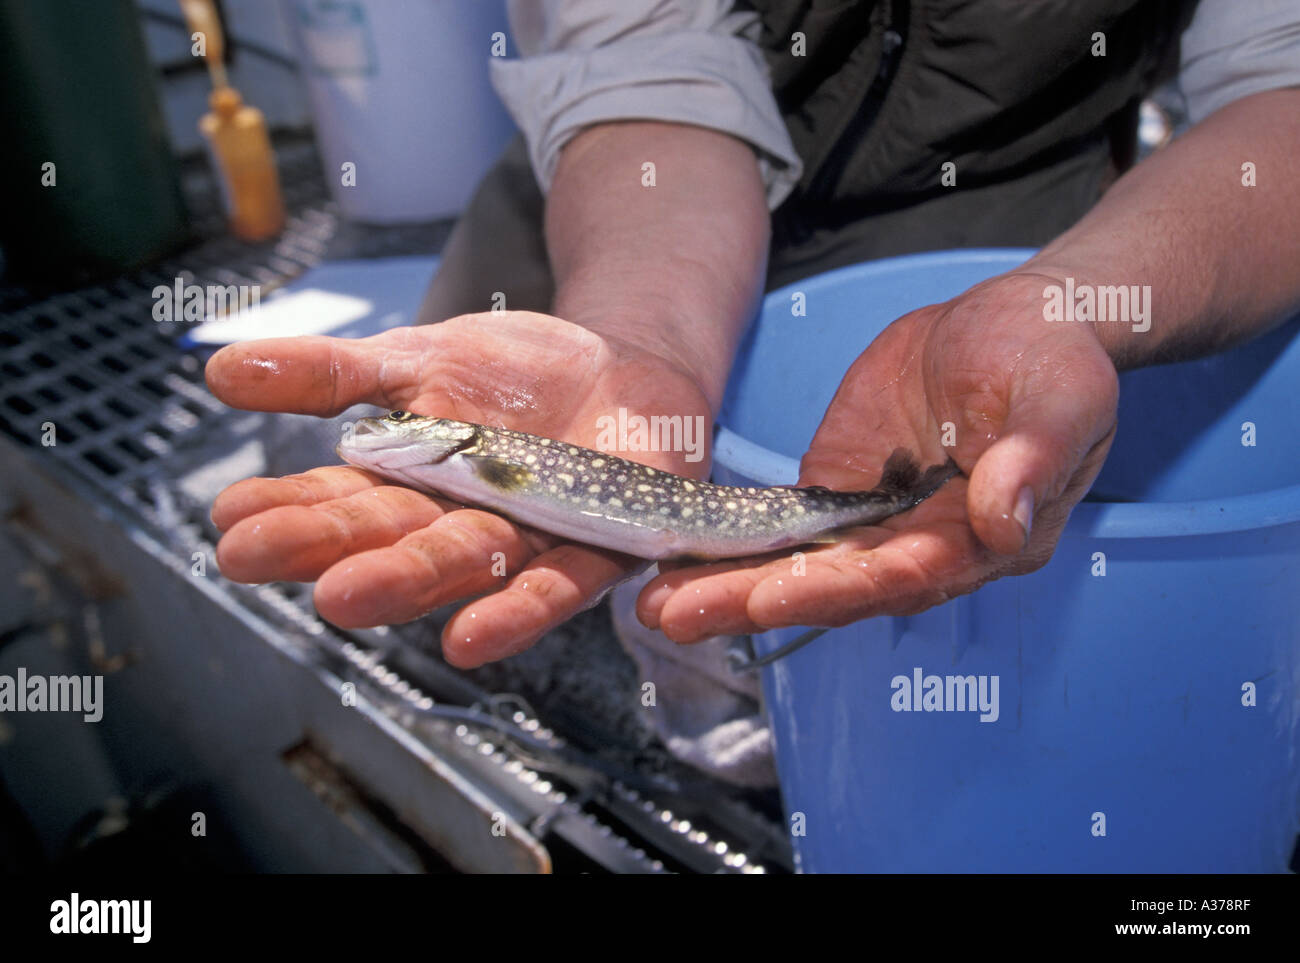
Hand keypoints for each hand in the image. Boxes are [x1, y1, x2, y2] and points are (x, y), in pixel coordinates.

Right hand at [205, 312, 711, 666]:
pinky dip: (522, 608)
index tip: (227, 517)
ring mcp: (530, 540)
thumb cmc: (514, 372)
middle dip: (327, 552)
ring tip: (343, 598)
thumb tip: (220, 370)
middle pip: (391, 543)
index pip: (339, 504)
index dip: (286, 512)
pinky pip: (561, 583)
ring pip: (465, 566)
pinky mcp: (603, 545)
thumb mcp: (416, 358)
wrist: (623, 360)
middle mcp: (461, 525)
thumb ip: (332, 375)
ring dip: (406, 584)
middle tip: (249, 558)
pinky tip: (471, 637)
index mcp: (411, 487)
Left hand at [635, 272, 1119, 641]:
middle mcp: (924, 549)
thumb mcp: (1061, 396)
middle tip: (672, 615)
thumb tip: (1004, 519)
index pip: (901, 576)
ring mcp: (877, 526)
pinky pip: (784, 528)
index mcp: (984, 541)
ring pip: (797, 567)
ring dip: (727, 586)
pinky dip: (732, 545)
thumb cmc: (1054, 358)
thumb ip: (1035, 457)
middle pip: (832, 587)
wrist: (1019, 323)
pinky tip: (679, 555)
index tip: (763, 599)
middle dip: (750, 602)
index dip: (831, 589)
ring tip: (654, 601)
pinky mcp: (842, 492)